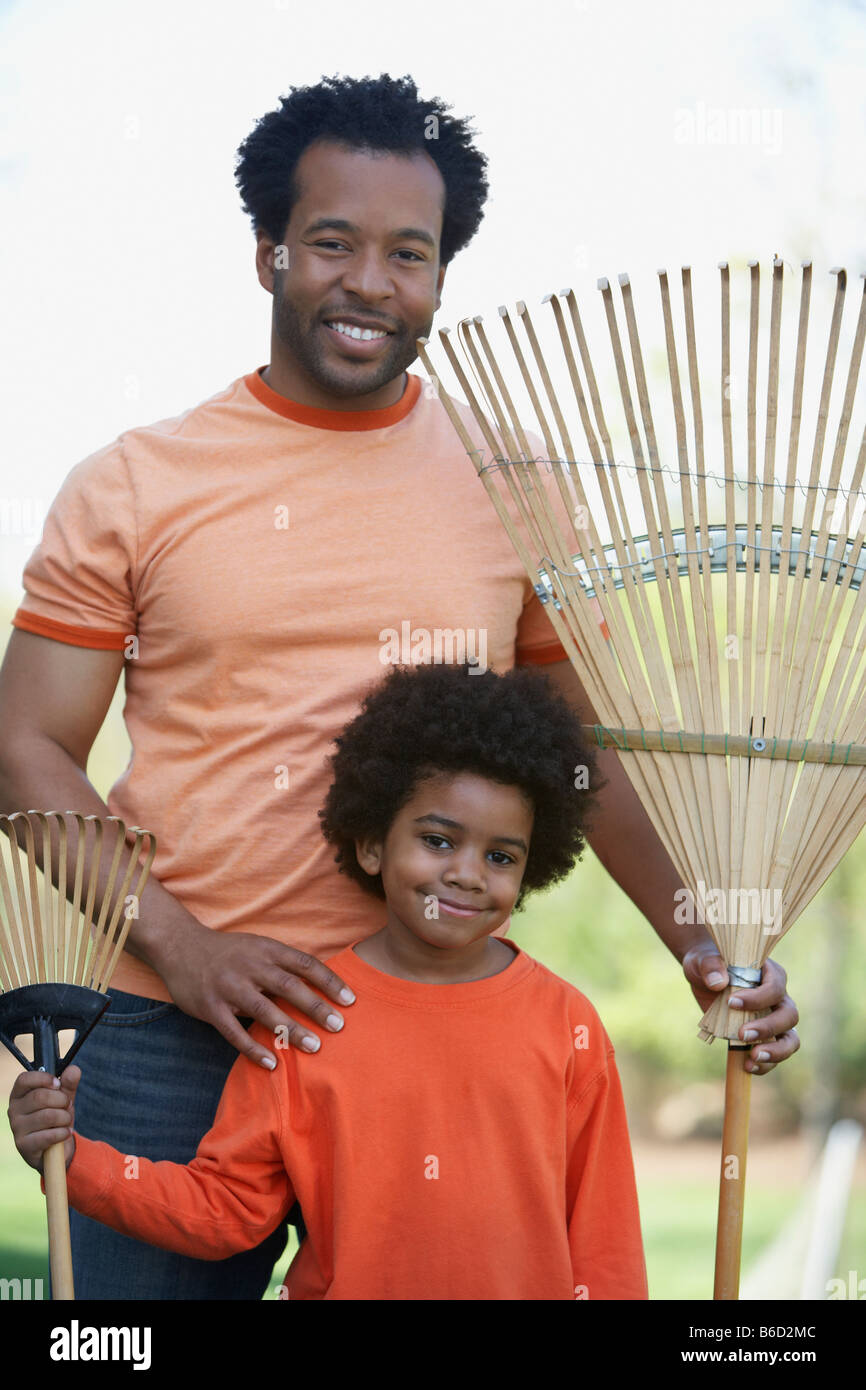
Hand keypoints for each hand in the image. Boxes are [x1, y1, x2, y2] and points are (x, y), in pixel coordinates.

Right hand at [8, 1066, 79, 1172]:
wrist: (54, 1151)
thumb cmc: (55, 1119)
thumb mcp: (63, 1099)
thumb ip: (68, 1084)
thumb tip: (73, 1070)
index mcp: (19, 1094)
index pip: (24, 1079)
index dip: (43, 1079)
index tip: (58, 1083)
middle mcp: (14, 1110)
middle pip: (40, 1097)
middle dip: (61, 1100)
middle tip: (67, 1105)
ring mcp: (17, 1128)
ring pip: (47, 1116)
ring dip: (64, 1118)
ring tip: (66, 1121)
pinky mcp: (24, 1145)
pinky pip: (48, 1135)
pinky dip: (63, 1133)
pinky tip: (65, 1133)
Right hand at [153, 923, 355, 1069]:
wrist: (180, 946)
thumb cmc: (228, 952)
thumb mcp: (258, 947)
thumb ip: (284, 964)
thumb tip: (321, 984)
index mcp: (266, 950)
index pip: (305, 964)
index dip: (330, 981)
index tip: (351, 1000)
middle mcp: (250, 967)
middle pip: (289, 987)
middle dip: (316, 1007)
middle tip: (340, 1026)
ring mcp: (229, 987)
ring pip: (265, 1011)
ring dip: (291, 1030)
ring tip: (314, 1047)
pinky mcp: (210, 1008)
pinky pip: (234, 1033)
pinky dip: (254, 1050)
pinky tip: (272, 1064)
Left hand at [682, 942, 799, 1075]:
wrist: (704, 979)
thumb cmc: (708, 965)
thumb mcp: (703, 960)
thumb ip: (710, 966)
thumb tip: (718, 982)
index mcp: (770, 973)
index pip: (775, 987)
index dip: (758, 998)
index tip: (732, 1003)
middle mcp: (779, 998)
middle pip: (789, 1016)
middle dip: (768, 1028)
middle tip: (743, 1034)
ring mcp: (775, 1019)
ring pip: (791, 1039)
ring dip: (775, 1051)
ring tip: (753, 1057)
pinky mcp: (765, 1037)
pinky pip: (775, 1054)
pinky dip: (765, 1064)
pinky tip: (747, 1066)